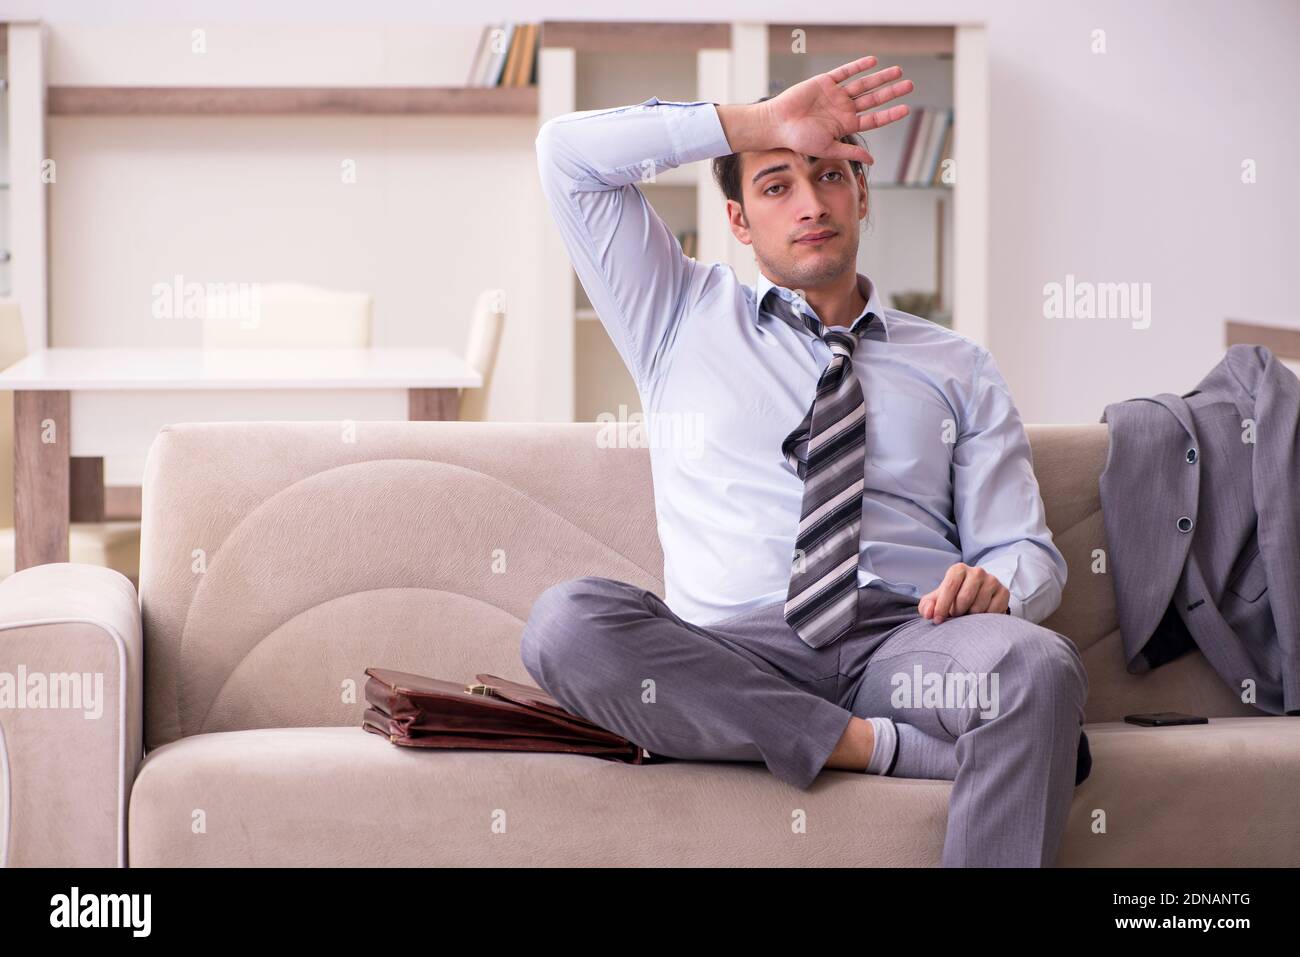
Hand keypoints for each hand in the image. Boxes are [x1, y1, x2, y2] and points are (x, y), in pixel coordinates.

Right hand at [761, 54, 912, 165]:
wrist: (778, 123)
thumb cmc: (799, 140)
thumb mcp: (828, 148)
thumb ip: (851, 151)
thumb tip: (872, 161)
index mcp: (845, 125)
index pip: (874, 118)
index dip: (890, 114)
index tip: (906, 108)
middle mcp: (843, 109)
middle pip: (873, 99)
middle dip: (891, 92)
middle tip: (910, 85)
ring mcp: (835, 94)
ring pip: (863, 84)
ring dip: (881, 77)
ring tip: (898, 71)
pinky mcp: (825, 81)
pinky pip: (845, 72)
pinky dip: (859, 66)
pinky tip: (873, 61)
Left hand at [918, 563, 1010, 622]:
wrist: (976, 597)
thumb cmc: (952, 599)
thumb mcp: (936, 600)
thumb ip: (927, 606)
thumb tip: (928, 613)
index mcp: (958, 569)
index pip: (949, 587)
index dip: (942, 606)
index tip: (938, 619)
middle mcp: (977, 571)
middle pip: (964, 598)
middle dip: (957, 612)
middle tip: (956, 615)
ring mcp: (992, 581)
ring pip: (978, 607)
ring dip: (970, 617)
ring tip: (967, 614)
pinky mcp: (1003, 592)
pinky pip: (992, 612)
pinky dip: (984, 619)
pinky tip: (979, 616)